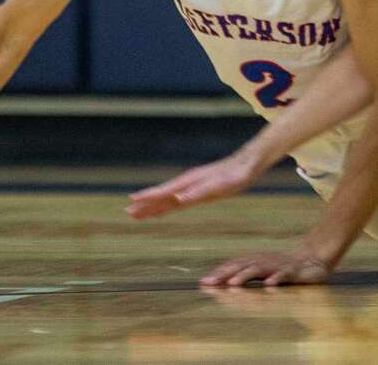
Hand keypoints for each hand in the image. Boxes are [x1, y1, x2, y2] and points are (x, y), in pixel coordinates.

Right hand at [127, 150, 263, 218]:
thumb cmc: (236, 174)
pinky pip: (178, 200)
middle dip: (146, 205)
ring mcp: (193, 186)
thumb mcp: (220, 185)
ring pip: (168, 198)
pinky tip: (165, 208)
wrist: (248, 164)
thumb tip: (179, 200)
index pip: (164, 191)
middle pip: (163, 196)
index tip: (131, 202)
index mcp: (191, 182)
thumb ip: (199, 192)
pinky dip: (168, 205)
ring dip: (154, 206)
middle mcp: (189, 183)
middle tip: (128, 213)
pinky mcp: (200, 190)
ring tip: (139, 213)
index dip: (148, 198)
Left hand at [199, 249, 334, 286]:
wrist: (315, 257)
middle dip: (225, 274)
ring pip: (260, 269)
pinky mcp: (294, 271)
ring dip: (245, 276)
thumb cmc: (285, 266)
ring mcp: (279, 265)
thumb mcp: (265, 268)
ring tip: (232, 284)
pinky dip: (277, 279)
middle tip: (210, 283)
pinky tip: (269, 285)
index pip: (235, 264)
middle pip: (243, 265)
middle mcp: (266, 261)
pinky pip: (285, 275)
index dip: (220, 272)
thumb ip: (247, 272)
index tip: (203, 281)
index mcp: (258, 261)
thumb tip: (223, 279)